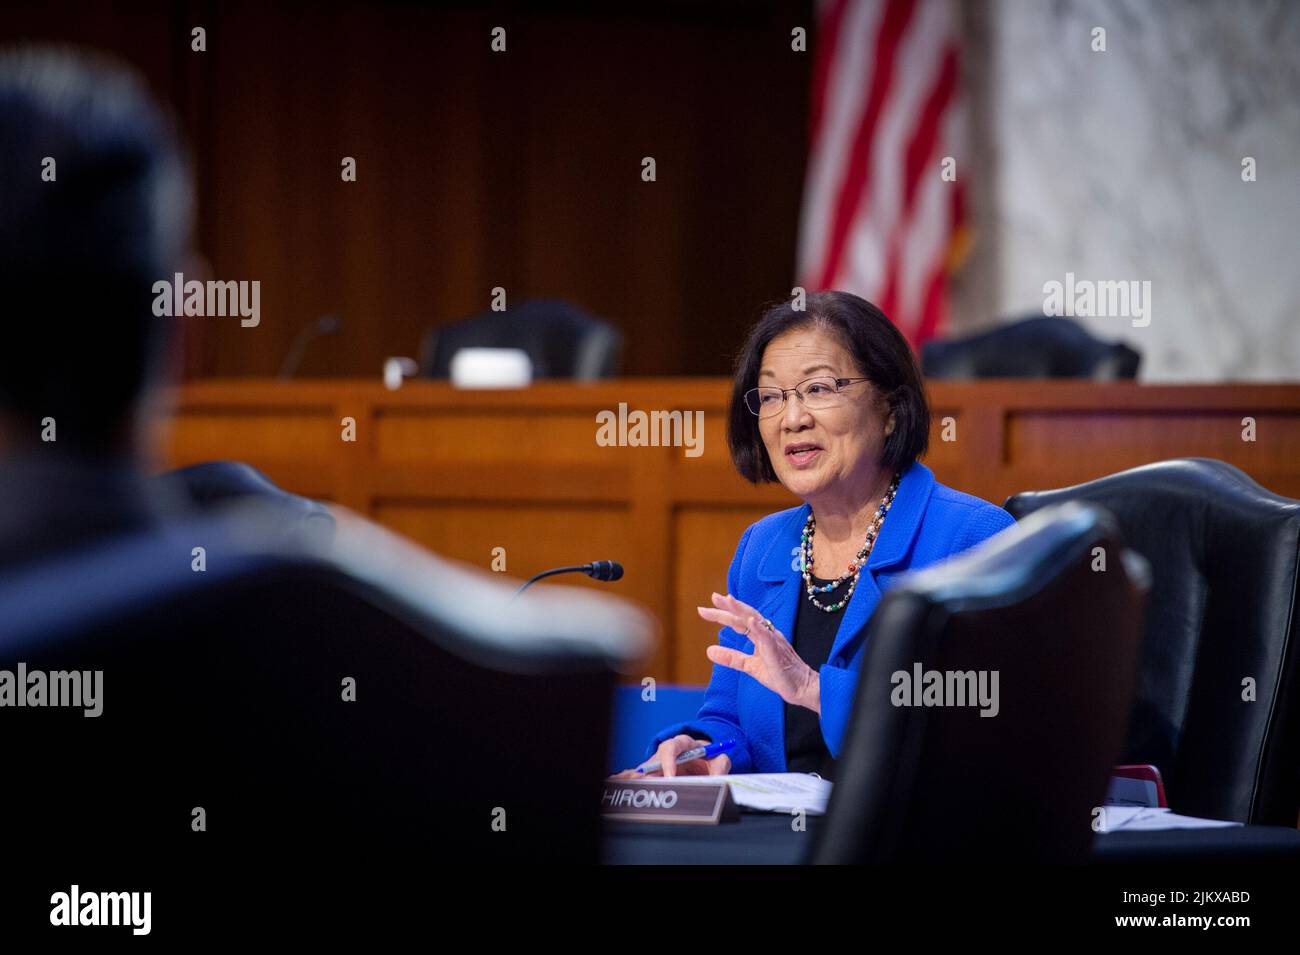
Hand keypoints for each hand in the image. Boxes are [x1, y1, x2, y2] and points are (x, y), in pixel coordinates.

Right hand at [607, 735, 730, 779]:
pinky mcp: (654, 774)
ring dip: (636, 780)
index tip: (670, 777)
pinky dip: (631, 782)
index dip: (668, 762)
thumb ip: (721, 765)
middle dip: (647, 775)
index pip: (671, 747)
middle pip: (653, 761)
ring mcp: (658, 763)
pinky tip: (619, 785)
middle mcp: (666, 752)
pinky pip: (641, 779)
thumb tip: (718, 776)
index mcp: (682, 743)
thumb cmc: (710, 757)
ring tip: (626, 786)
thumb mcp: (720, 758)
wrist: (704, 757)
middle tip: (644, 787)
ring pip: (644, 771)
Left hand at [697, 592, 820, 713]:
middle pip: (745, 615)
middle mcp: (767, 633)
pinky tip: (750, 620)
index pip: (739, 621)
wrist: (802, 689)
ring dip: (742, 609)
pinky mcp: (778, 652)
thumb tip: (709, 651)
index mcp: (760, 636)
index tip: (704, 609)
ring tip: (728, 599)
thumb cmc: (780, 675)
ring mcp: (773, 641)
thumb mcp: (750, 666)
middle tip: (713, 597)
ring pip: (756, 621)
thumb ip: (731, 657)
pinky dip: (759, 628)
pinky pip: (768, 638)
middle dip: (729, 606)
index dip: (722, 614)